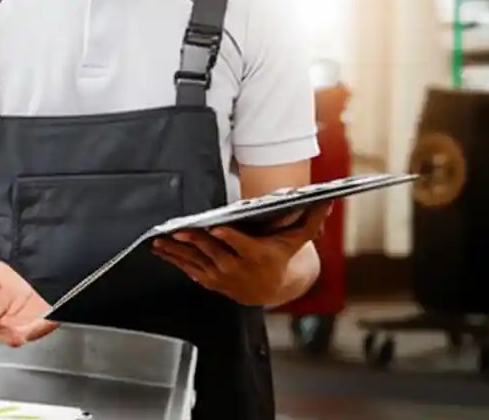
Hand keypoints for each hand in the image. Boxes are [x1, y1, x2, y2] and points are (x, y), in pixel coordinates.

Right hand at [0, 260, 59, 346]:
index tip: (39, 323)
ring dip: (53, 314)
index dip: (30, 331)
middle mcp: (10, 325)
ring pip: (42, 319)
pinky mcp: (28, 300)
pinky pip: (44, 305)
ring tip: (62, 306)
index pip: (17, 336)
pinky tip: (61, 299)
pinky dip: (53, 304)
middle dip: (46, 324)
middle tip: (54, 315)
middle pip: (34, 330)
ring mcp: (21, 313)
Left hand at [151, 202, 331, 305]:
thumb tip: (327, 199)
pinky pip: (189, 269)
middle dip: (196, 241)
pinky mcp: (210, 280)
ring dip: (178, 251)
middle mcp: (237, 269)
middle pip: (214, 252)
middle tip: (180, 230)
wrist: (270, 290)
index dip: (229, 239)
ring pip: (196, 261)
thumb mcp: (296, 240)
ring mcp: (221, 276)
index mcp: (257, 256)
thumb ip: (309, 220)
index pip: (242, 246)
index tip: (217, 230)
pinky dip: (174, 259)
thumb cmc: (281, 257)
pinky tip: (160, 249)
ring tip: (161, 240)